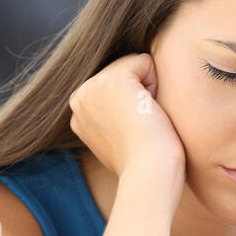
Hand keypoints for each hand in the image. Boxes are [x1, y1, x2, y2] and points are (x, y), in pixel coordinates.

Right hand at [68, 52, 185, 187]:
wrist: (148, 174)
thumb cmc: (143, 164)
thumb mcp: (117, 137)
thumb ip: (113, 115)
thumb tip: (126, 106)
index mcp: (79, 111)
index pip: (115, 84)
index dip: (132, 105)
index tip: (131, 132)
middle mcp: (79, 97)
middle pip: (124, 70)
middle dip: (139, 94)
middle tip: (139, 127)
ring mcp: (93, 87)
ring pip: (134, 65)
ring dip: (147, 90)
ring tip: (143, 121)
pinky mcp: (114, 80)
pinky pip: (145, 61)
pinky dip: (155, 84)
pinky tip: (148, 111)